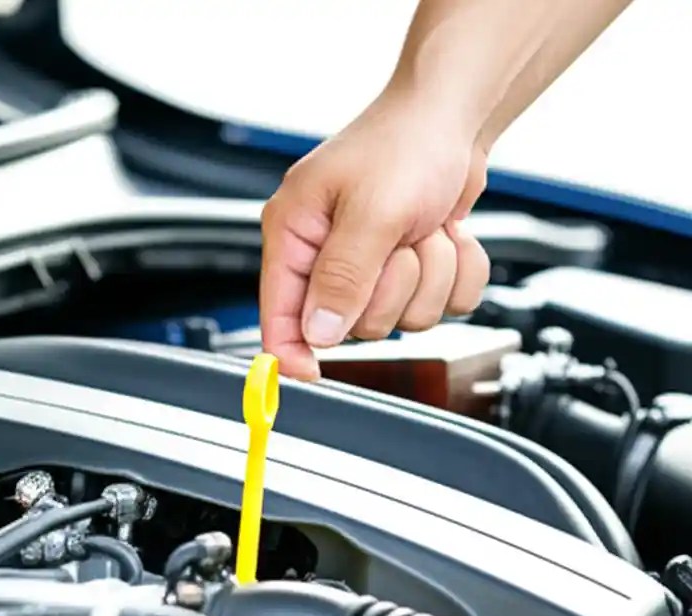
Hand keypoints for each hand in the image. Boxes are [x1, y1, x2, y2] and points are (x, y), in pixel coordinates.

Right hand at [259, 92, 491, 379]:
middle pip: (352, 323)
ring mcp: (369, 264)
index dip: (289, 351)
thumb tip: (316, 333)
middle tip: (400, 242)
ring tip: (426, 228)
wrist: (456, 117)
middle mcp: (325, 254)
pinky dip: (457, 273)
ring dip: (430, 276)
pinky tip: (448, 235)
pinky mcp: (410, 269)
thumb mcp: (372, 210)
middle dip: (391, 288)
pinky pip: (441, 305)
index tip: (307, 377)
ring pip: (402, 318)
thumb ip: (342, 276)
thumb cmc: (405, 142)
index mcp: (295, 234)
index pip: (278, 313)